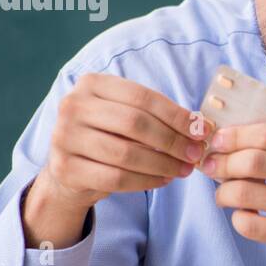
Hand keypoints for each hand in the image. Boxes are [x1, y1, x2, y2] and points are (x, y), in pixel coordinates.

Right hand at [40, 73, 205, 211]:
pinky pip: (116, 178)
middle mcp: (73, 106)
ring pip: (126, 153)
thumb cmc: (108, 137)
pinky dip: (146, 181)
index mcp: (91, 84)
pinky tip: (163, 181)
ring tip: (184, 169)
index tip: (202, 131)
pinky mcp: (65, 168)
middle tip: (196, 154)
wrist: (70, 171)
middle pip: (135, 123)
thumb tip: (199, 127)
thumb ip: (156, 116)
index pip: (142, 97)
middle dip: (172, 140)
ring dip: (163, 164)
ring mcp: (64, 137)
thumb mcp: (126, 117)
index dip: (176, 115)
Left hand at [200, 122, 265, 264]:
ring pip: (245, 192)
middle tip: (211, 167)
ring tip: (223, 194)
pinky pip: (250, 225)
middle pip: (253, 161)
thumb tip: (227, 137)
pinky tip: (244, 215)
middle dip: (222, 162)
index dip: (235, 136)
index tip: (217, 141)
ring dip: (223, 192)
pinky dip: (238, 218)